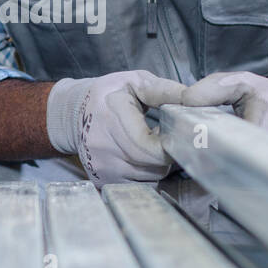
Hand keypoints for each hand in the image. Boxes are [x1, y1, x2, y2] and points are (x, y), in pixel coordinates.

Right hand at [46, 70, 186, 185]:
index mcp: (111, 115)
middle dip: (167, 154)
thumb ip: (165, 90)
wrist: (73, 113)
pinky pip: (139, 185)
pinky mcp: (101, 180)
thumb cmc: (109, 95)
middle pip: (152, 165)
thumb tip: (194, 99)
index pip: (149, 147)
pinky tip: (141, 157)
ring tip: (151, 145)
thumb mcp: (135, 82)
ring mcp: (101, 166)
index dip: (170, 146)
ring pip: (149, 178)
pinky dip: (147, 174)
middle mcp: (102, 145)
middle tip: (167, 138)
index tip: (178, 136)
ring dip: (158, 164)